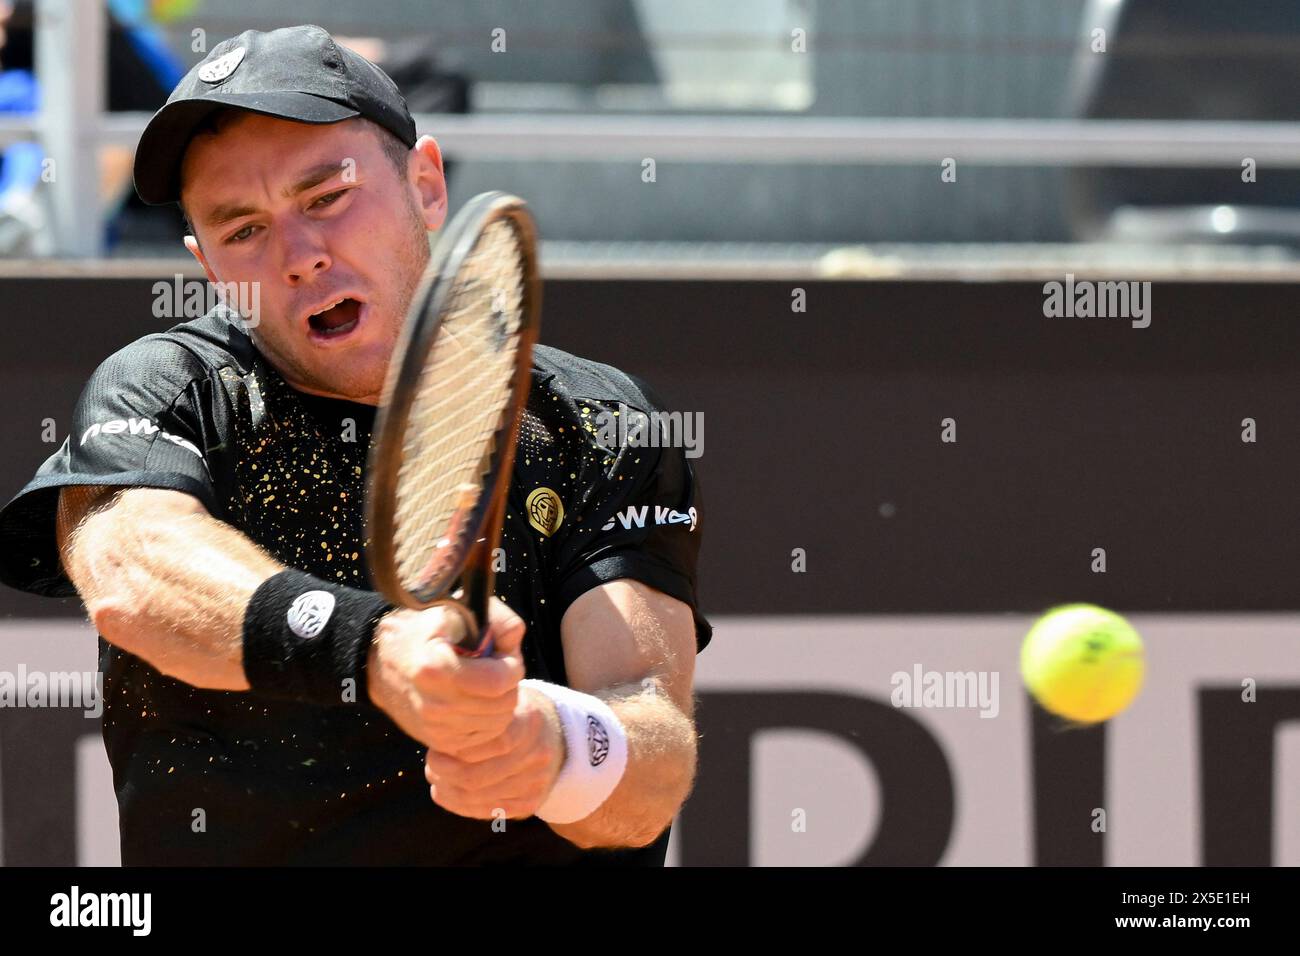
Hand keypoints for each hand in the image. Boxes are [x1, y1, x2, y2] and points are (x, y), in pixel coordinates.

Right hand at [367, 597, 525, 754]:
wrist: (382, 661)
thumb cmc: (424, 630)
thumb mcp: (455, 609)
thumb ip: (494, 617)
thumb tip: (514, 637)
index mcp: (435, 669)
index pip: (498, 682)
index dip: (511, 666)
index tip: (505, 655)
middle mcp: (433, 704)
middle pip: (501, 705)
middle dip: (509, 684)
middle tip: (496, 668)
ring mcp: (434, 727)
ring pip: (497, 724)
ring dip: (501, 702)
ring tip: (485, 682)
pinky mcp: (437, 742)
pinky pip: (483, 738)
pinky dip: (489, 719)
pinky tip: (477, 699)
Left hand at [424, 684, 565, 819]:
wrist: (555, 734)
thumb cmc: (513, 713)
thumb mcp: (501, 698)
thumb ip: (475, 710)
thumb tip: (436, 729)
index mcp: (529, 722)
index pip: (487, 744)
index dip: (455, 750)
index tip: (436, 744)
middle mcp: (537, 755)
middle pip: (478, 777)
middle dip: (445, 773)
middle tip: (431, 762)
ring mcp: (536, 782)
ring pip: (478, 798)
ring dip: (447, 791)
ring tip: (435, 777)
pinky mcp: (530, 802)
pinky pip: (487, 811)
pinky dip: (459, 805)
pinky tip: (445, 792)